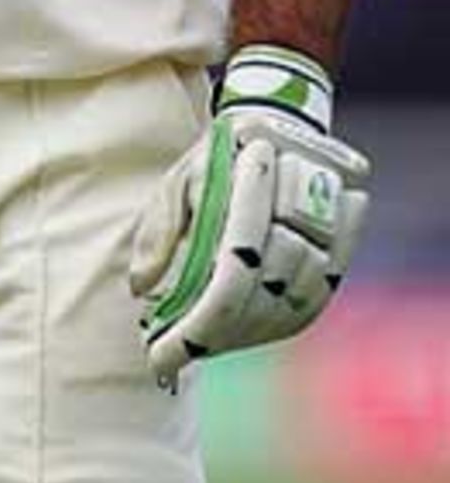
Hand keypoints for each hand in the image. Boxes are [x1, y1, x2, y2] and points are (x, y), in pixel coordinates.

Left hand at [130, 45, 370, 387]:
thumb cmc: (216, 159)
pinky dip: (278, 325)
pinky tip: (243, 338)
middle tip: (177, 354)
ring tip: (203, 347)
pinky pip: (317, 300)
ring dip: (247, 333)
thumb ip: (159, 228)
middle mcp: (300, 192)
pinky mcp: (342, 242)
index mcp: (253, 169)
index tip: (162, 353)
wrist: (277, 129)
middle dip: (219, 332)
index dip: (202, 321)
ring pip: (295, 300)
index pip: (233, 266)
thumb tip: (141, 286)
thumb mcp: (178, 179)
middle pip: (266, 289)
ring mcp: (329, 220)